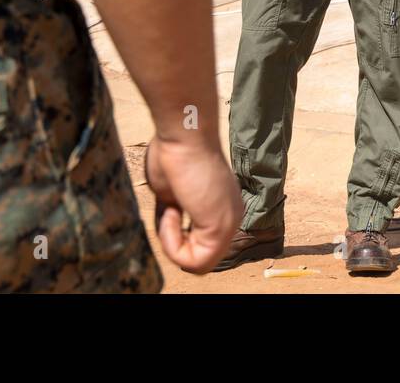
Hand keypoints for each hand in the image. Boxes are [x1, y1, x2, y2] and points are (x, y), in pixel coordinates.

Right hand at [145, 135, 242, 273]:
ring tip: (170, 212)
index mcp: (222, 208)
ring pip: (198, 265)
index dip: (176, 237)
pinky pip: (195, 261)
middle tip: (168, 213)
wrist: (184, 133)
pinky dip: (174, 245)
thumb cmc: (174, 152)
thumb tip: (167, 234)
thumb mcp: (170, 193)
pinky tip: (172, 214)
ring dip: (173, 244)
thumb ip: (174, 217)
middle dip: (174, 243)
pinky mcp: (221, 227)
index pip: (201, 246)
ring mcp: (229, 223)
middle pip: (200, 258)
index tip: (168, 209)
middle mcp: (231, 217)